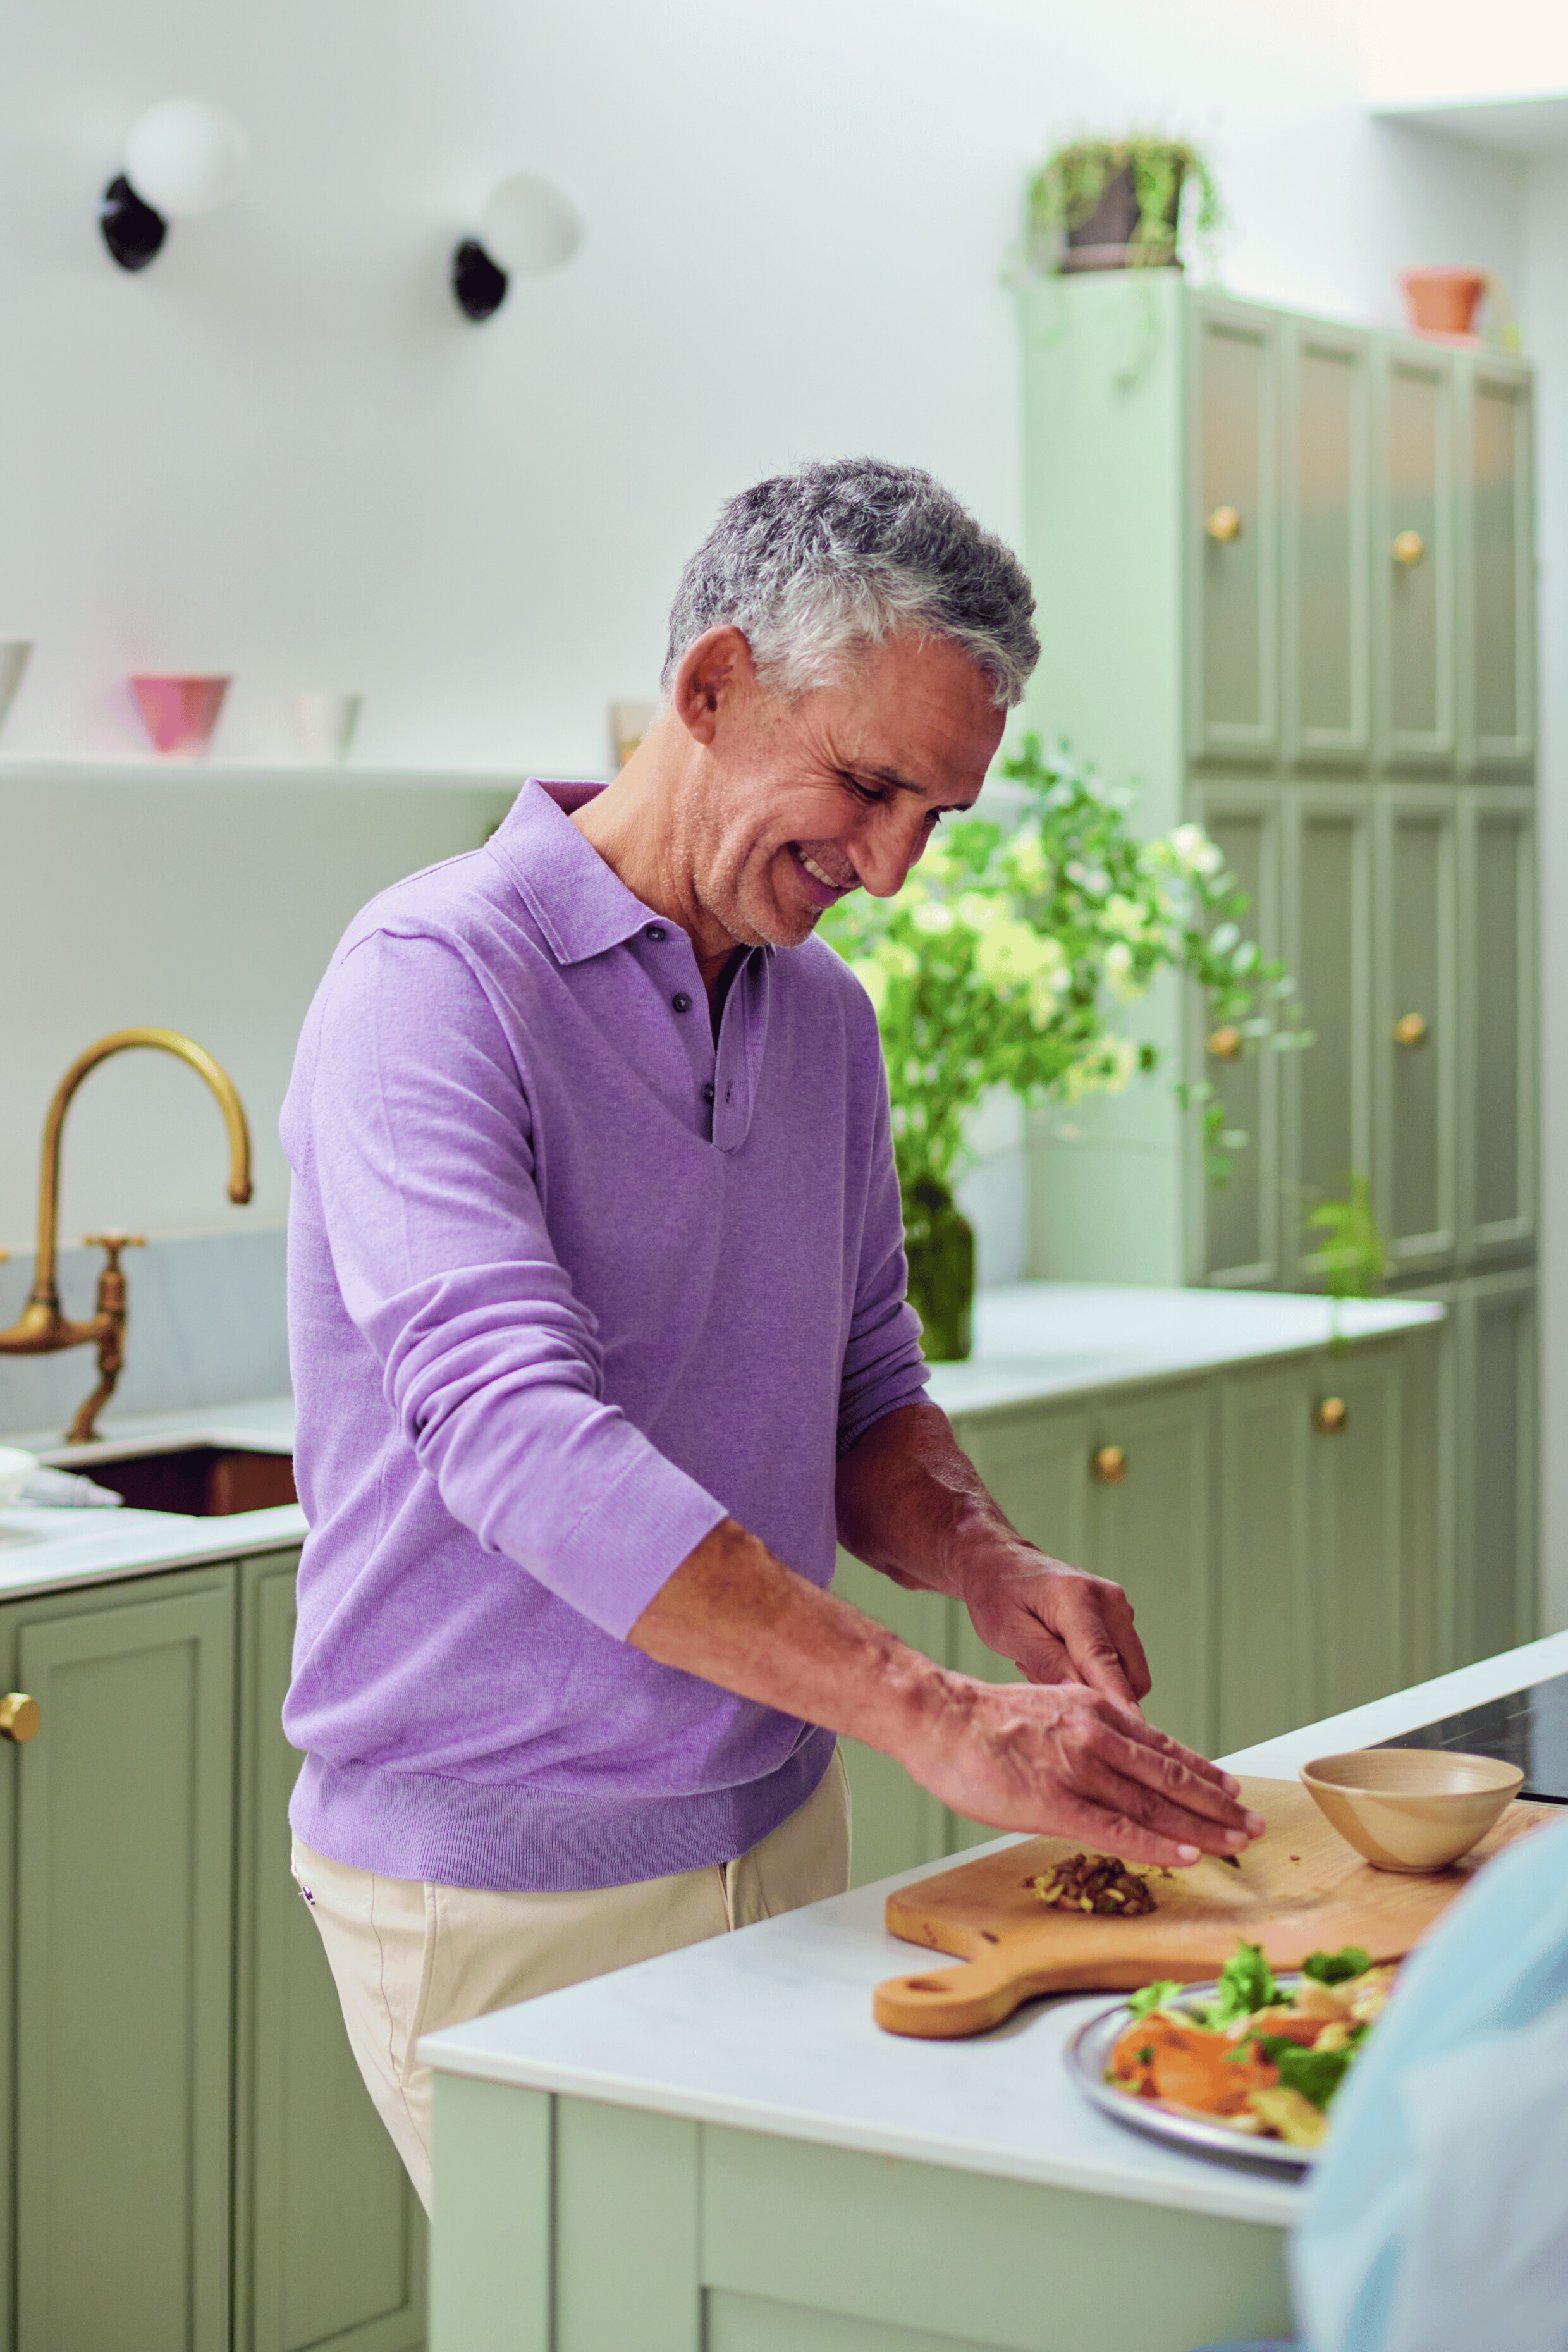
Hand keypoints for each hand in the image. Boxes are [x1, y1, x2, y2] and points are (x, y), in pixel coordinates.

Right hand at [898, 1672, 1264, 1866]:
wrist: (937, 1716)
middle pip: (1171, 1777)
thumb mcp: (1051, 1708)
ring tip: (1236, 1843)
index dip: (1204, 1774)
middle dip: (1218, 1805)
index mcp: (1097, 1712)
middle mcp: (1098, 1737)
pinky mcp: (1057, 1804)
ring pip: (1155, 1804)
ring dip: (1202, 1827)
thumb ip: (1087, 1731)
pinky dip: (1158, 1844)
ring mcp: (1080, 1770)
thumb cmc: (984, 1720)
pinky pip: (1118, 1830)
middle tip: (1253, 1825)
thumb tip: (1116, 1756)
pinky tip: (1187, 1856)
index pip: (1164, 1749)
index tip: (1232, 1792)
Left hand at [960, 1532, 1150, 1710]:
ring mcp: (1119, 1606)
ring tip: (1047, 1660)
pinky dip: (1096, 1669)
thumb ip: (1048, 1663)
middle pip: (1130, 1674)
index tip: (1132, 1731)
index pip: (1104, 1660)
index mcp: (1078, 1599)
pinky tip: (1059, 1653)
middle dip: (1097, 1693)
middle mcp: (1109, 1599)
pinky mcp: (1120, 1616)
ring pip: (1129, 1671)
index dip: (1118, 1699)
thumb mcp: (1009, 1633)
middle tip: (1042, 1675)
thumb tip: (1086, 1697)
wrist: (999, 1561)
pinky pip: (1121, 1661)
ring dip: (1094, 1682)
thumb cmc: (997, 1595)